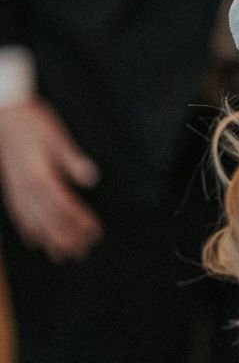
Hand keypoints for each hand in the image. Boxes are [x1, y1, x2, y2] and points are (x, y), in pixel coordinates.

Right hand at [0, 98, 101, 261]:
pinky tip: (36, 242)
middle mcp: (26, 190)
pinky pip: (19, 217)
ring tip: (64, 256)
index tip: (96, 232)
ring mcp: (15, 192)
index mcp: (40, 177)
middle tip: (85, 251)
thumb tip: (92, 178)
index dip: (80, 223)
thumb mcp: (58, 137)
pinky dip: (29, 232)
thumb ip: (73, 160)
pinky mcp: (10, 190)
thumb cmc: (33, 124)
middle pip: (49, 222)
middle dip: (68, 239)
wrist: (5, 116)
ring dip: (50, 241)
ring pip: (33, 224)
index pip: (64, 208)